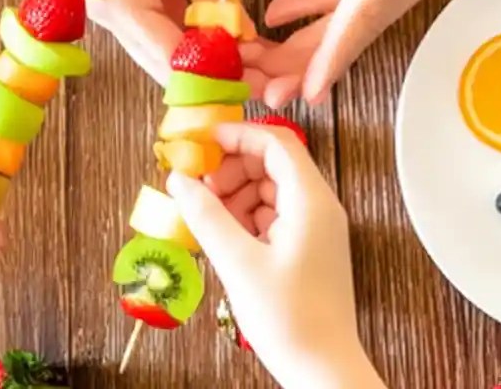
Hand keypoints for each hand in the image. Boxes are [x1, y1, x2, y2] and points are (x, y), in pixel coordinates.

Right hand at [83, 0, 260, 88]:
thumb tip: (238, 37)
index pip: (165, 53)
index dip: (210, 76)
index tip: (251, 87)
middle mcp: (109, 11)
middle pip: (165, 61)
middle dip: (215, 77)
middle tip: (266, 87)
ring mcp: (120, 7)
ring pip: (170, 50)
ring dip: (213, 61)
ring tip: (262, 72)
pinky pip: (172, 28)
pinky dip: (204, 39)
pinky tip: (242, 48)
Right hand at [167, 124, 383, 388]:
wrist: (323, 369)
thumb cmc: (289, 318)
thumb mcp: (238, 263)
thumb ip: (206, 216)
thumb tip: (178, 179)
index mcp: (311, 201)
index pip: (276, 143)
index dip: (237, 136)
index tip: (200, 144)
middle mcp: (319, 207)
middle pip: (272, 163)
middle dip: (231, 169)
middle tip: (198, 189)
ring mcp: (315, 229)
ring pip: (270, 190)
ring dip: (235, 195)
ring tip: (207, 218)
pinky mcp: (306, 249)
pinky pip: (273, 216)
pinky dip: (246, 218)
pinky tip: (223, 237)